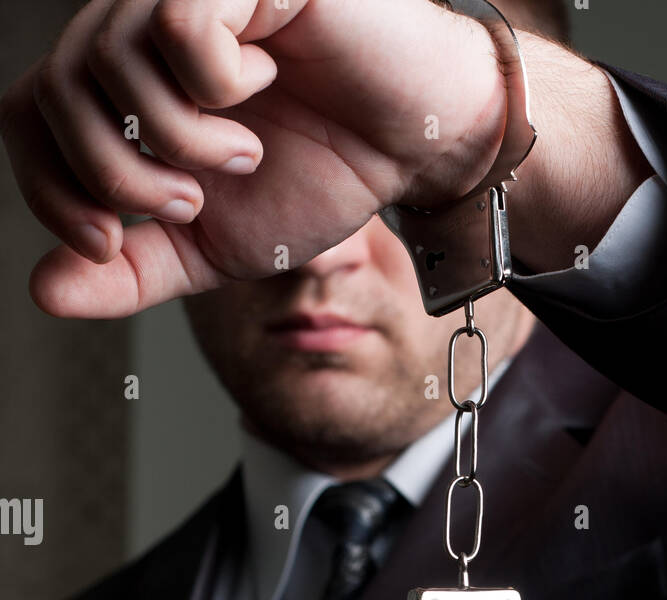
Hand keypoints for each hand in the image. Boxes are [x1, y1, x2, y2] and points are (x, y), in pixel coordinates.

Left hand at [0, 0, 507, 316]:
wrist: (414, 145)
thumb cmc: (322, 176)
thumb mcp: (214, 247)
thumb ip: (134, 268)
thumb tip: (45, 291)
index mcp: (127, 85)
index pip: (27, 114)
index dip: (48, 188)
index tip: (106, 241)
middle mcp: (140, 26)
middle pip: (56, 92)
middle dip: (116, 177)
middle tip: (191, 201)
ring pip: (111, 62)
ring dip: (179, 141)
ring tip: (244, 150)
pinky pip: (178, 29)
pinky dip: (219, 88)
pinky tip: (268, 80)